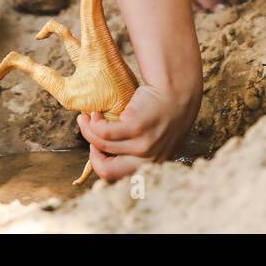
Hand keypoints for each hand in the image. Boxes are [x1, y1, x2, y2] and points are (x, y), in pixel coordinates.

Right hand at [77, 82, 199, 181]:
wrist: (178, 88)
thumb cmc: (165, 109)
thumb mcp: (159, 137)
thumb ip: (140, 148)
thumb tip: (109, 153)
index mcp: (154, 163)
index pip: (119, 178)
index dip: (103, 163)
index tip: (99, 147)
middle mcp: (150, 159)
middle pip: (107, 171)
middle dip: (93, 156)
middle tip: (92, 137)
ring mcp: (143, 144)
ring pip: (102, 146)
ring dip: (88, 132)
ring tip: (88, 119)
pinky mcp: (137, 127)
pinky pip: (105, 132)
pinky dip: (94, 124)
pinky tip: (96, 115)